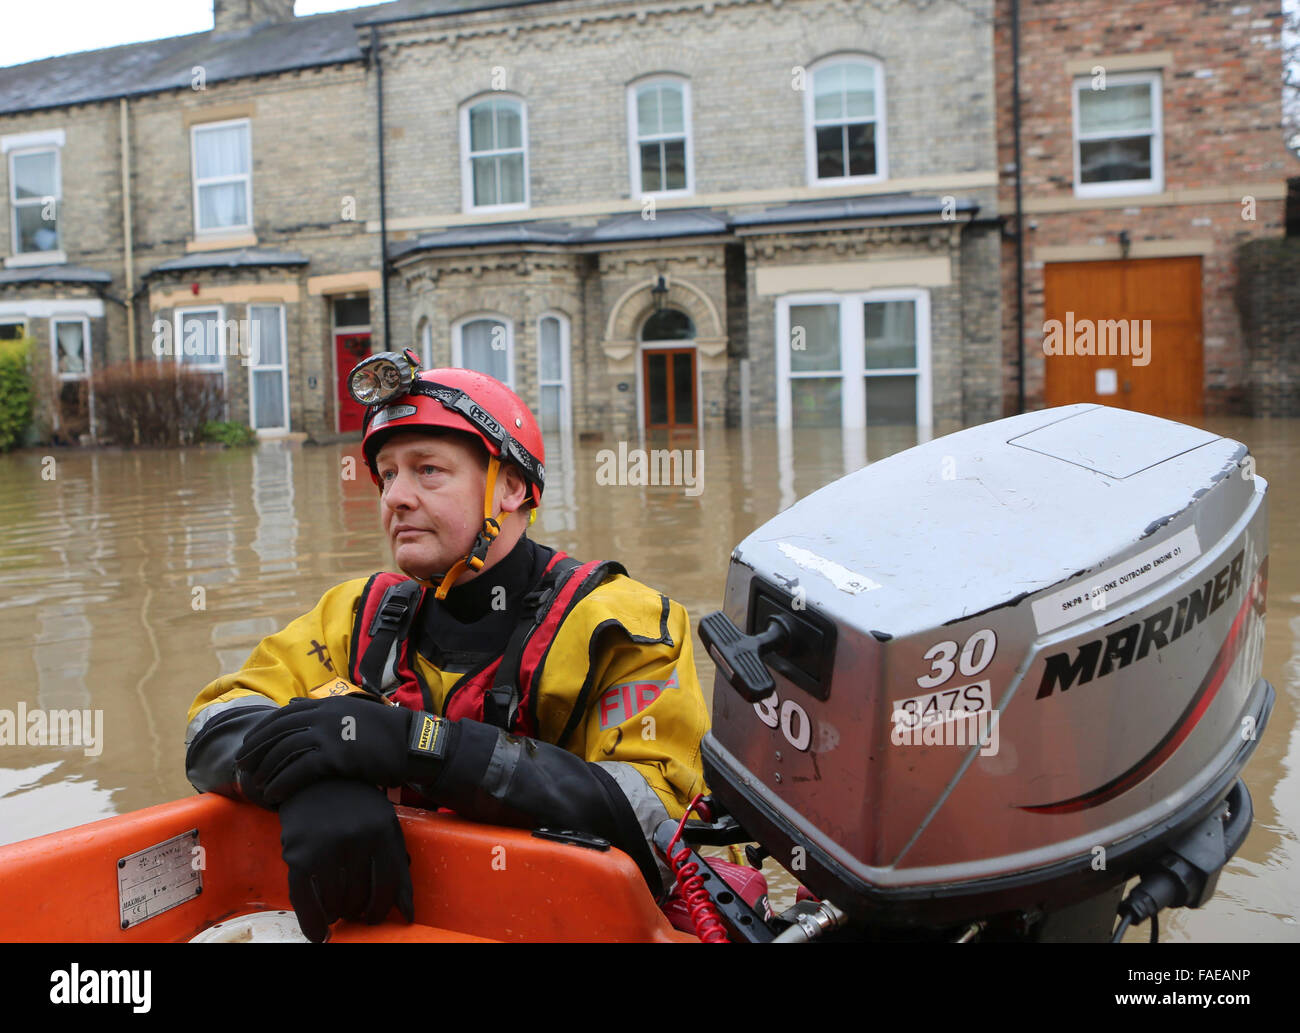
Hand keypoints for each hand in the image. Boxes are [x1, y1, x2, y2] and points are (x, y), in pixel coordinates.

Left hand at [235, 695, 412, 805]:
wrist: (411, 743)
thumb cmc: (385, 732)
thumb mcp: (353, 713)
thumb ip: (324, 711)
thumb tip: (294, 705)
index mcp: (328, 704)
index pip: (284, 714)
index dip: (262, 730)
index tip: (248, 745)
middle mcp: (325, 715)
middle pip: (278, 731)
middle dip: (256, 749)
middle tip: (240, 765)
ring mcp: (330, 734)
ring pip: (284, 751)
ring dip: (266, 769)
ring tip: (254, 784)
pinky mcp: (336, 755)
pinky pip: (299, 770)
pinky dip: (282, 782)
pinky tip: (273, 795)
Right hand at [277, 778, 414, 942]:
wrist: (315, 779)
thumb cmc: (356, 808)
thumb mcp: (385, 827)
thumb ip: (398, 868)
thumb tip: (408, 915)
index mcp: (381, 831)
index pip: (388, 885)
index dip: (382, 908)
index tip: (374, 917)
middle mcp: (355, 839)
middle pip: (361, 897)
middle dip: (358, 911)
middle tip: (353, 910)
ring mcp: (325, 847)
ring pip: (336, 902)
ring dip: (337, 914)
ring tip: (336, 908)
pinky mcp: (298, 855)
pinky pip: (306, 900)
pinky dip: (312, 923)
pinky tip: (318, 932)